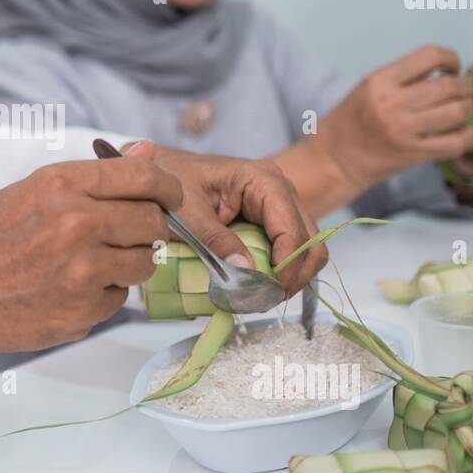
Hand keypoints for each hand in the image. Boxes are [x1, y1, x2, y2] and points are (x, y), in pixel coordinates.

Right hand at [0, 141, 322, 368]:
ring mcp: (82, 270)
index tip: (172, 196)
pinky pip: (120, 297)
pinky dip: (104, 294)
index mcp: (60, 185)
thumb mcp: (32, 191)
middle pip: (152, 221)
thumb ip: (93, 174)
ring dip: (129, 263)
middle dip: (149, 228)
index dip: (167, 187)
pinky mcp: (85, 310)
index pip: (142, 177)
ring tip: (90, 263)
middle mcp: (76, 223)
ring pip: (144, 262)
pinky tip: (71, 289)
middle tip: (125, 235)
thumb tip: (148, 151)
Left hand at [131, 142, 326, 295]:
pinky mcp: (273, 220)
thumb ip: (215, 241)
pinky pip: (291, 249)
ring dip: (291, 275)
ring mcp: (281, 205)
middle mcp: (281, 190)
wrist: (162, 172)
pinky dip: (282, 270)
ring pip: (307, 249)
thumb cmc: (173, 184)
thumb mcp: (188, 213)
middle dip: (294, 275)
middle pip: (310, 242)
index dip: (287, 266)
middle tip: (267, 300)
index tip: (268, 293)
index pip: (292, 230)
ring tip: (264, 295)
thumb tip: (248, 274)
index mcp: (264, 181)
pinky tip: (261, 283)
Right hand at [311, 45, 472, 192]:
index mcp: (381, 80)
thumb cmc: (351, 120)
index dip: (450, 58)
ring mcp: (403, 130)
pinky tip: (462, 132)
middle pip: (449, 85)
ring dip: (468, 109)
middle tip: (465, 91)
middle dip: (466, 86)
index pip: (430, 55)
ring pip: (457, 112)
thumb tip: (447, 71)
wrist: (334, 160)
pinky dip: (466, 136)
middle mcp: (392, 103)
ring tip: (463, 110)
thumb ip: (403, 78)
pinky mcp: (412, 153)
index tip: (452, 68)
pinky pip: (454, 142)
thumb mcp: (369, 88)